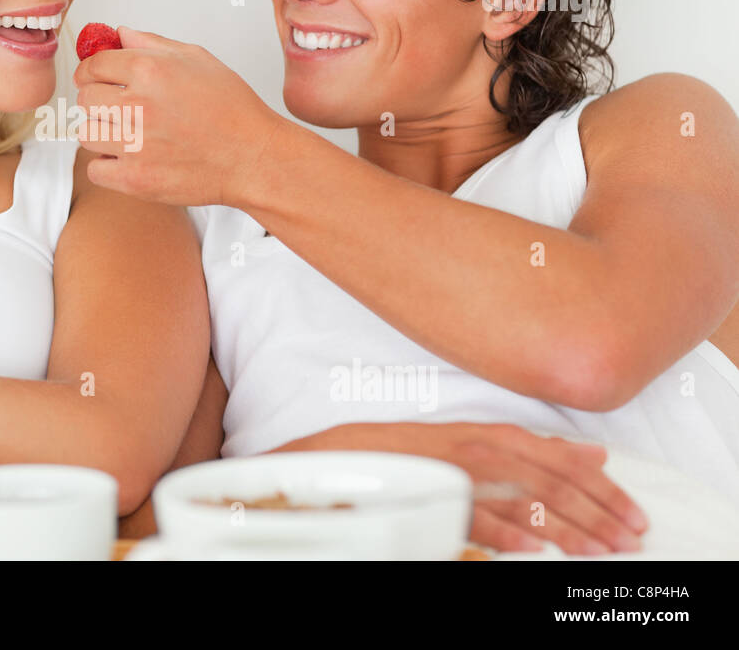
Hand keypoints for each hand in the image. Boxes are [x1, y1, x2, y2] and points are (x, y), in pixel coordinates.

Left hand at [72, 26, 283, 206]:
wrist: (253, 157)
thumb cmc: (232, 110)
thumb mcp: (198, 59)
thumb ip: (152, 43)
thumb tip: (120, 34)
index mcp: (150, 70)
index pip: (93, 65)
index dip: (91, 70)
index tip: (93, 77)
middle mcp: (138, 105)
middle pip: (85, 99)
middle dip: (99, 100)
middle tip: (119, 107)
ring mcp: (134, 145)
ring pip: (87, 133)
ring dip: (103, 133)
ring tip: (129, 134)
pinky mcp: (135, 179)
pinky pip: (95, 169)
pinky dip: (108, 166)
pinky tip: (130, 159)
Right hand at [276, 422, 648, 555]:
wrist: (351, 453)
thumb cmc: (421, 452)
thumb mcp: (481, 442)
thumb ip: (537, 449)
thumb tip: (594, 455)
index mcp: (496, 435)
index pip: (563, 461)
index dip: (603, 489)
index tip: (633, 514)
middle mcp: (482, 448)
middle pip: (552, 481)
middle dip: (596, 512)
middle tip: (627, 539)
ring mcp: (458, 470)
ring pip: (522, 499)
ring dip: (563, 527)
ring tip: (596, 550)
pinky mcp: (434, 491)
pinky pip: (473, 513)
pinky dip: (503, 529)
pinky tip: (530, 547)